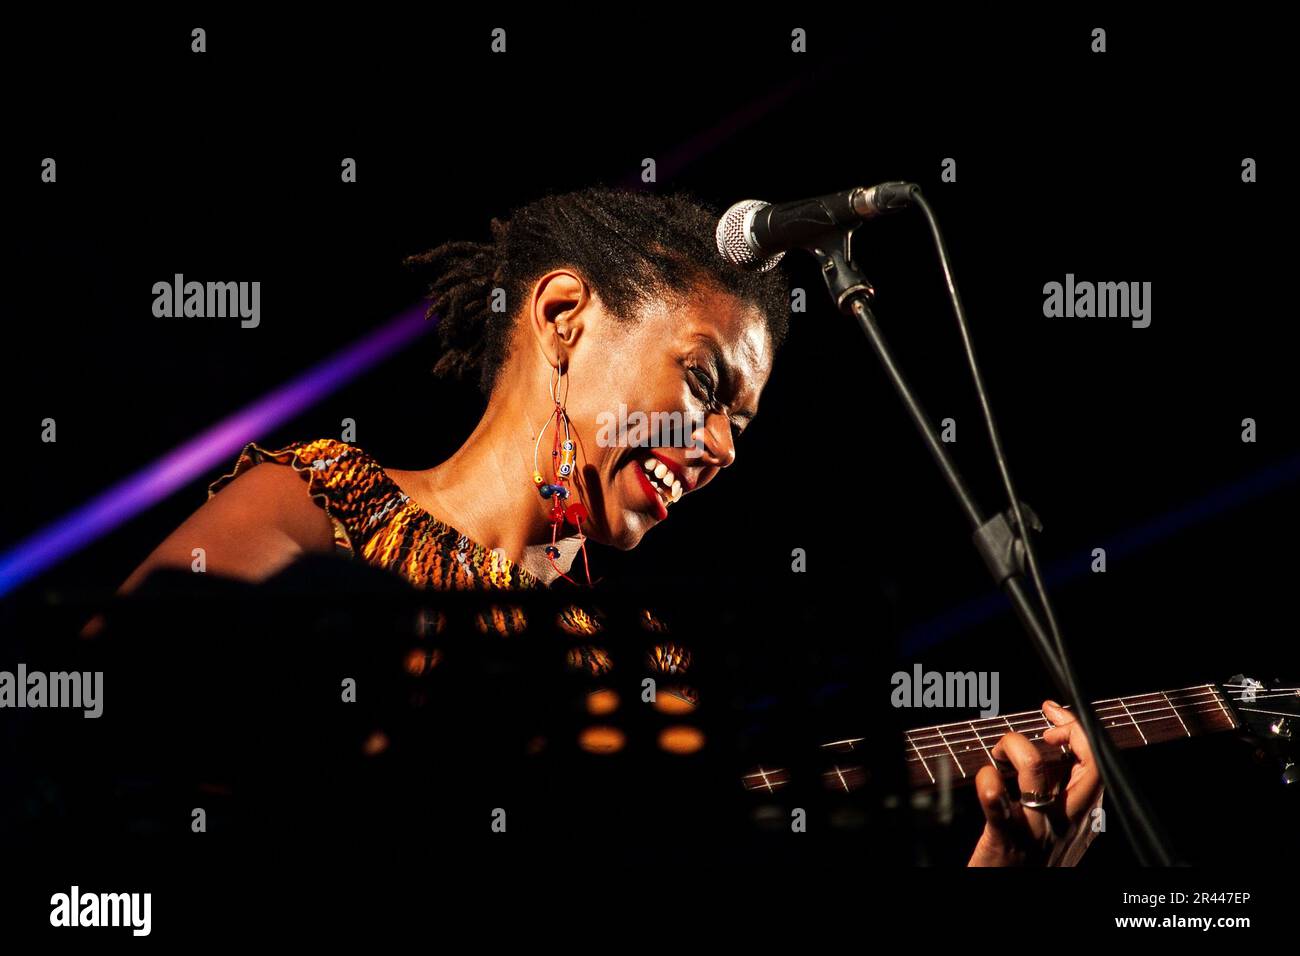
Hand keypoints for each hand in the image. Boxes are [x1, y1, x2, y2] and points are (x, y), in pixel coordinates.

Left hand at [967, 699, 1102, 865]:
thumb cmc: (1033, 857)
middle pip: (1086, 765)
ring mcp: (1036, 830)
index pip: (1098, 763)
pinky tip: (985, 779)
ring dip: (1012, 746)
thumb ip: (1065, 791)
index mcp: (1082, 816)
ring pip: (1036, 772)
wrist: (1014, 894)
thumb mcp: (1063, 825)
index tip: (1053, 715)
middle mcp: (1065, 821)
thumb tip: (1057, 745)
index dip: (1078, 730)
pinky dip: (986, 782)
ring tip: (999, 754)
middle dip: (1067, 730)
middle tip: (1042, 729)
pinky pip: (996, 805)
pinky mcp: (1004, 840)